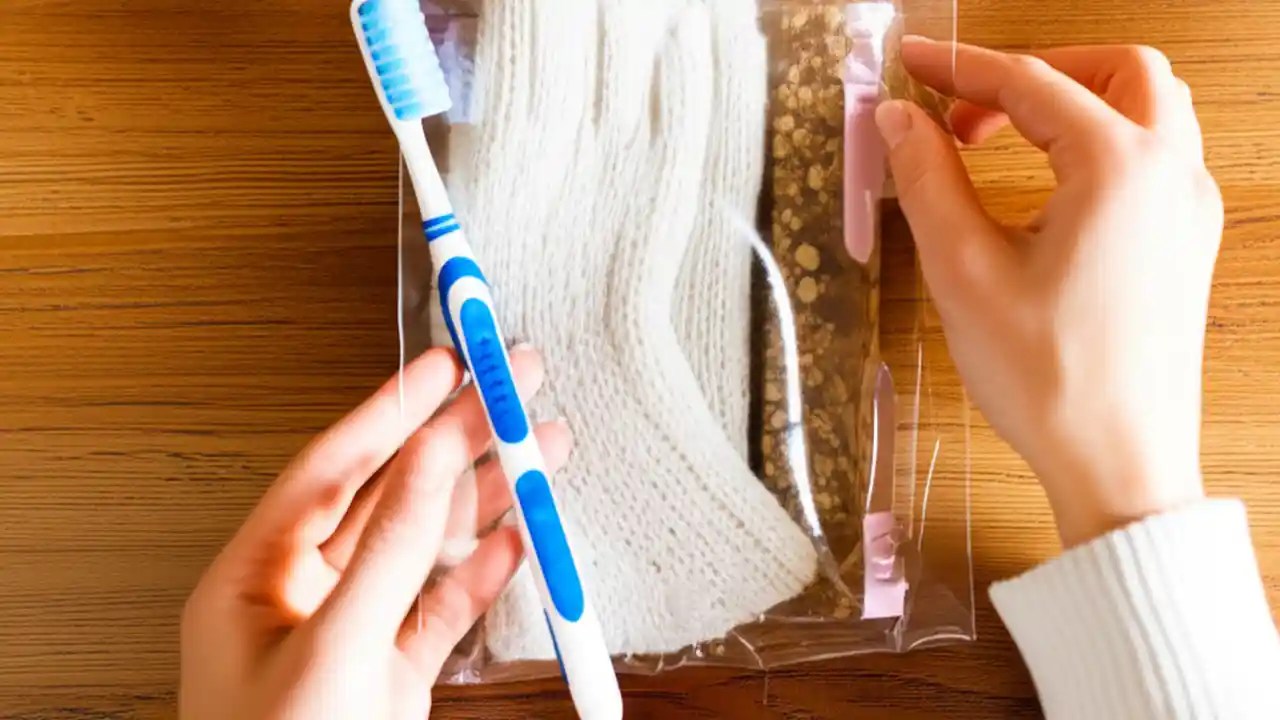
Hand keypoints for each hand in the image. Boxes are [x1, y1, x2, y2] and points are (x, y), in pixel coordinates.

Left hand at [180, 347, 571, 718]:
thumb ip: (390, 549)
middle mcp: (304, 596)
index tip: (444, 363)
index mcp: (255, 577)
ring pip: (431, 544)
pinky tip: (525, 534)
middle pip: (393, 494)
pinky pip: (447, 604)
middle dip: (457, 438)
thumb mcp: (333, 649)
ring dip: (489, 495)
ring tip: (543, 449)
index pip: (334, 466)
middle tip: (513, 388)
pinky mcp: (396, 673)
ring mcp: (355, 634)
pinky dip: (491, 567)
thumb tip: (430, 459)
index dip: (393, 408)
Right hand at [878, 39, 1223, 546]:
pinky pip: (1156, 158)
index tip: (914, 65)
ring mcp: (1190, 211)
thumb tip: (899, 121)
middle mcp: (1172, 176)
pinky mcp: (1186, 245)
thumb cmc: (1052, 380)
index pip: (1031, 83)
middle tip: (968, 108)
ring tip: (1005, 140)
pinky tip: (1050, 188)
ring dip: (1077, 102)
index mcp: (1120, 169)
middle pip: (1117, 71)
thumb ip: (927, 179)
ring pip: (1149, 108)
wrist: (1118, 464)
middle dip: (1036, 72)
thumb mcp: (963, 270)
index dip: (961, 68)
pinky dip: (1103, 143)